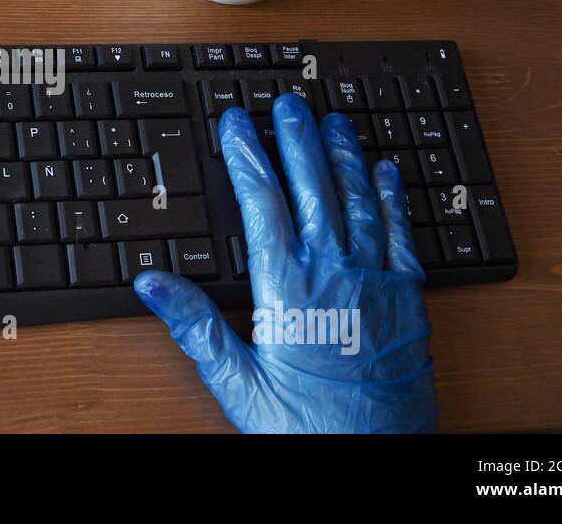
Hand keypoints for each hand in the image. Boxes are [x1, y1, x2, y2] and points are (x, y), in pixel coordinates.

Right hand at [134, 94, 438, 432]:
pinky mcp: (408, 299)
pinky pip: (400, 234)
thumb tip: (153, 282)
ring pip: (358, 201)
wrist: (376, 459)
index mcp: (287, 287)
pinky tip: (385, 172)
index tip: (237, 123)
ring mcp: (375, 281)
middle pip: (313, 188)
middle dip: (298, 139)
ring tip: (334, 122)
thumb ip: (195, 326)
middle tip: (289, 102)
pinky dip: (391, 198)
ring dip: (344, 156)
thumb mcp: (237, 382)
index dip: (247, 155)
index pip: (261, 202)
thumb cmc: (305, 428)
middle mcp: (334, 273)